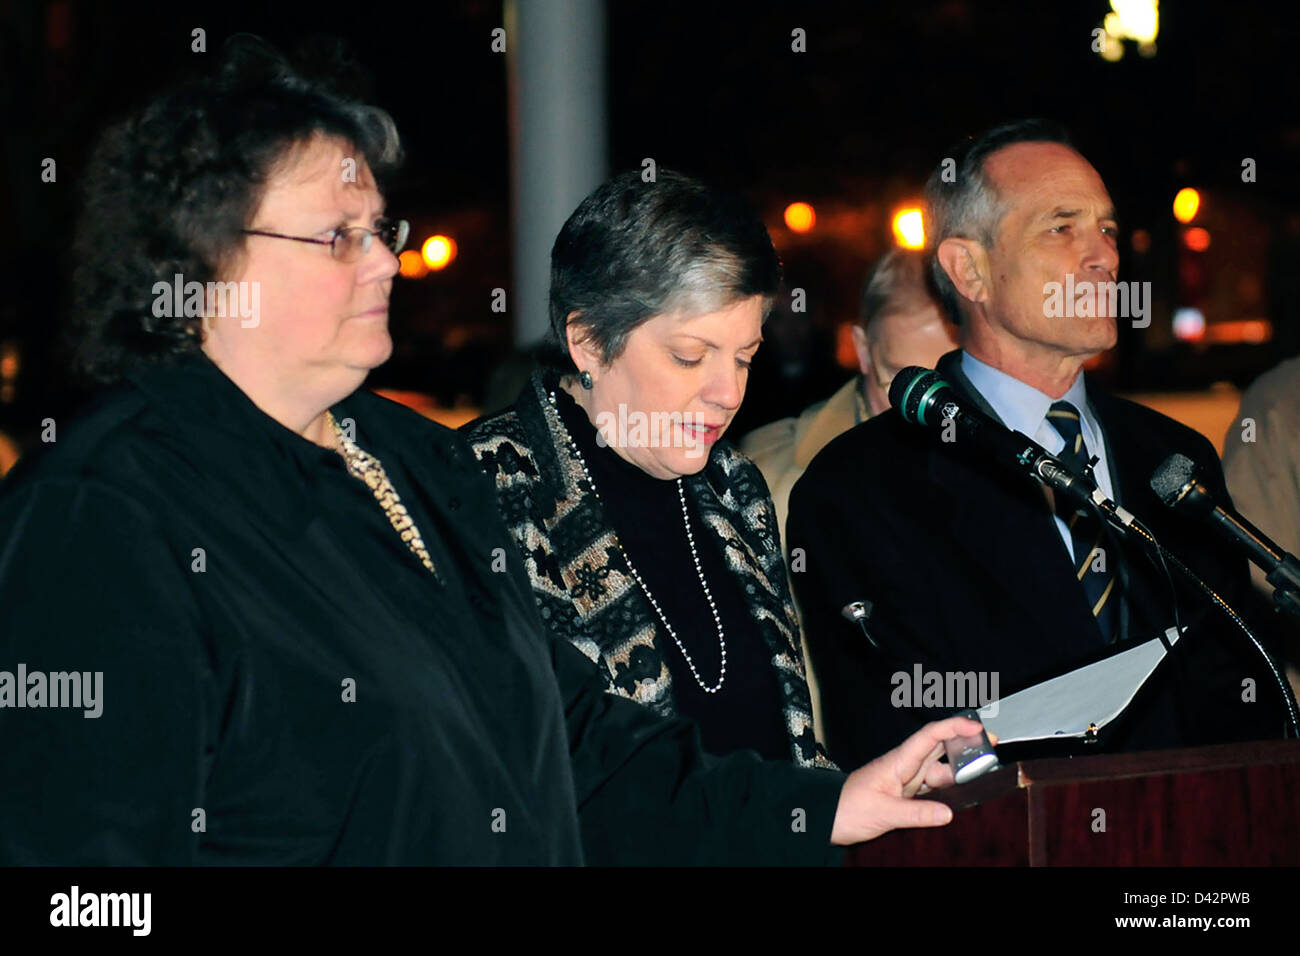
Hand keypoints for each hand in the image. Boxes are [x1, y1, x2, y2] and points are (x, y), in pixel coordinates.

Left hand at [829, 715, 984, 844]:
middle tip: (992, 748)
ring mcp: (904, 779)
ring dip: (959, 771)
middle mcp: (904, 766)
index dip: (954, 727)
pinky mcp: (903, 793)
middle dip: (965, 744)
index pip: (930, 736)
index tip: (977, 727)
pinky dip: (947, 789)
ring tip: (982, 775)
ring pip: (938, 769)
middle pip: (939, 748)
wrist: (825, 817)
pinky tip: (960, 796)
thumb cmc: (846, 809)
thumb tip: (948, 813)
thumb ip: (916, 813)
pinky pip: (931, 786)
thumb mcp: (884, 813)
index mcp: (898, 761)